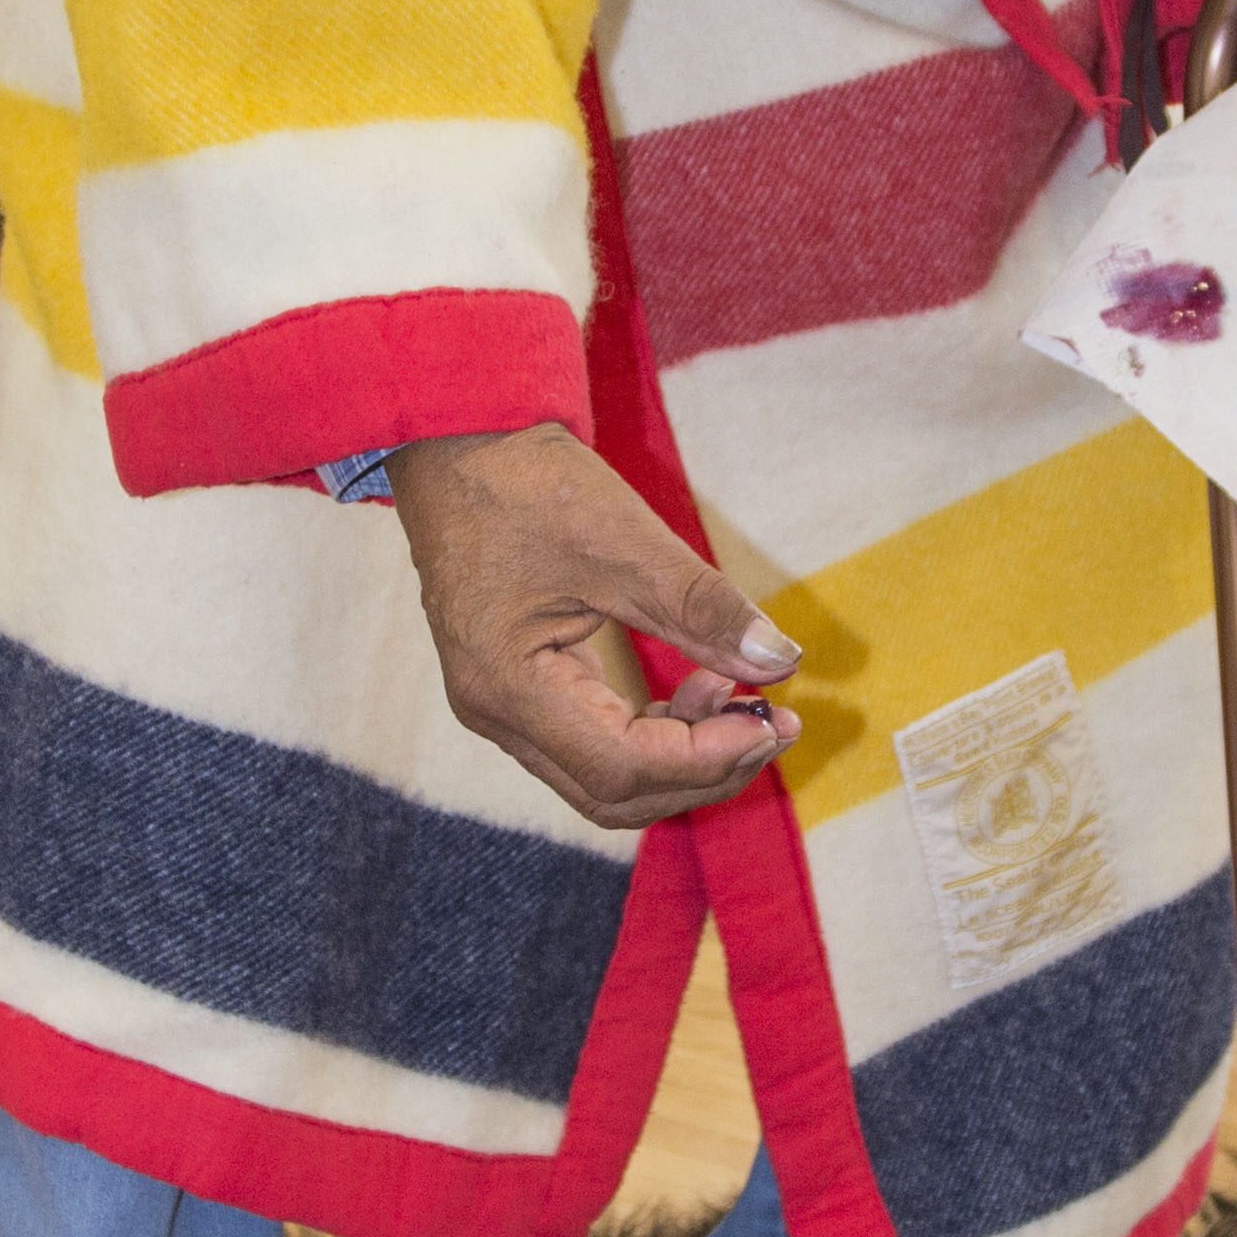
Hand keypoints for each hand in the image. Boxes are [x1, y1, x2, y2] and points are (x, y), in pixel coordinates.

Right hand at [387, 419, 800, 832]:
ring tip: (744, 698)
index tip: (772, 718)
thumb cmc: (526, 483)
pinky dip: (657, 731)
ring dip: (683, 756)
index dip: (707, 757)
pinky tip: (702, 686)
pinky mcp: (519, 690)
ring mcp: (502, 708)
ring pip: (606, 778)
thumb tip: (781, 663)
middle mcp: (495, 714)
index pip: (622, 766)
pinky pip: (595, 741)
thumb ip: (704, 611)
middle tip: (774, 723)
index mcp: (506, 685)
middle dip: (703, 770)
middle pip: (614, 792)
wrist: (456, 443)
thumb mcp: (626, 541)